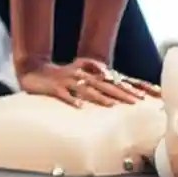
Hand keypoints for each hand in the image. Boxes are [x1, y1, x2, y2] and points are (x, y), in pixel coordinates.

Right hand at [18, 58, 158, 107]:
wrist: (32, 70)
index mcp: (90, 73)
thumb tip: (112, 74)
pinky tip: (79, 107)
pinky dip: (72, 100)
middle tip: (135, 103)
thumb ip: (96, 71)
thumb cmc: (60, 74)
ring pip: (86, 89)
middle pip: (104, 85)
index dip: (130, 86)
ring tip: (111, 106)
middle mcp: (81, 75)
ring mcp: (68, 81)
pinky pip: (64, 95)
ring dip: (99, 97)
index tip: (145, 96)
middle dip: (120, 94)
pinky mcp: (54, 87)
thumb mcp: (80, 70)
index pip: (114, 80)